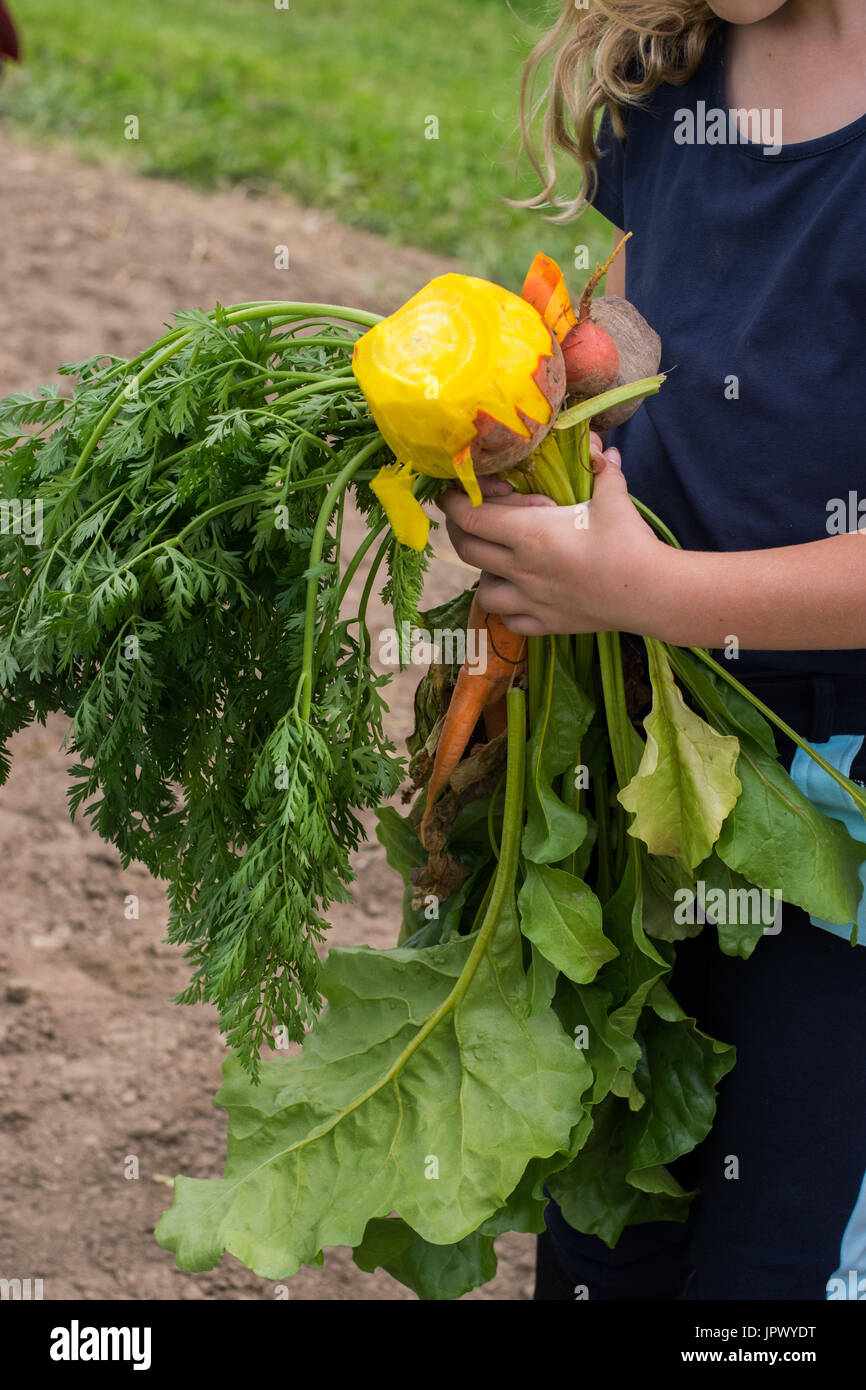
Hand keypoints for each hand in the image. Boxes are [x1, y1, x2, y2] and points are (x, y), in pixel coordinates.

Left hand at [435, 435, 666, 635]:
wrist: (650, 592)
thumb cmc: (629, 542)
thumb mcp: (612, 497)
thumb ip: (600, 469)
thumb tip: (600, 446)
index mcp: (529, 534)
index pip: (469, 517)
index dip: (455, 501)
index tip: (457, 491)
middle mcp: (521, 569)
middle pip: (466, 550)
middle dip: (461, 530)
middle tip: (475, 517)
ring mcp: (530, 601)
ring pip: (483, 590)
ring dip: (485, 573)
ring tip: (502, 561)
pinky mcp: (545, 624)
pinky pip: (509, 620)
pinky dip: (507, 608)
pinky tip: (523, 596)